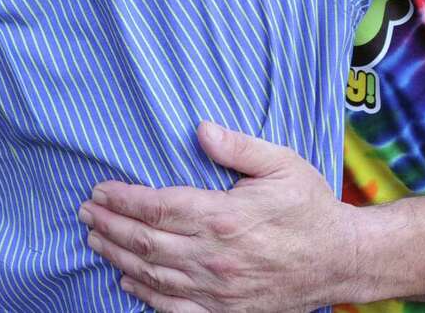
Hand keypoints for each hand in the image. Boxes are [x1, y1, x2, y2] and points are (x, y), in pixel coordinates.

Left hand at [78, 122, 357, 311]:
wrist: (340, 259)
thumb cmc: (310, 206)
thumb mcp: (281, 163)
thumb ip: (238, 146)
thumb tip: (200, 129)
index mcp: (224, 216)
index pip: (158, 206)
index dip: (123, 200)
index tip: (100, 191)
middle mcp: (214, 256)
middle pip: (146, 242)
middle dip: (110, 226)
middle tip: (85, 214)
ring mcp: (217, 289)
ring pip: (154, 274)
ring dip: (118, 257)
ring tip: (95, 241)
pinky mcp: (224, 311)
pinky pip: (175, 307)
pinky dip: (145, 296)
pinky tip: (127, 282)